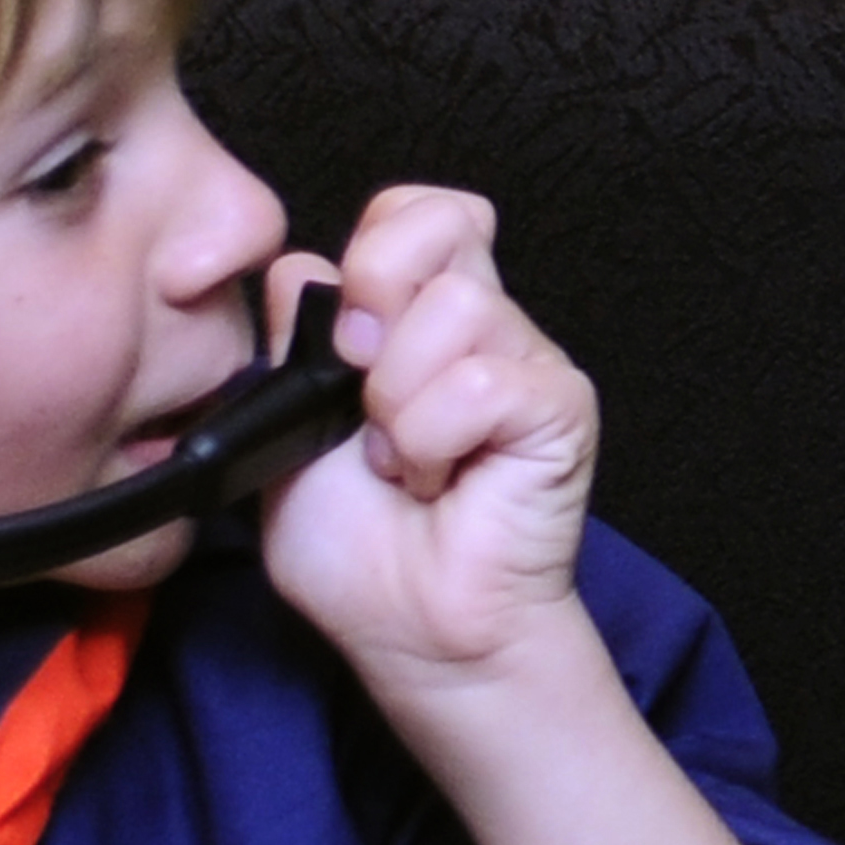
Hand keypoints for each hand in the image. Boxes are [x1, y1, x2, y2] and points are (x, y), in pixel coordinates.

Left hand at [257, 189, 609, 698]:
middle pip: (434, 223)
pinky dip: (432, 441)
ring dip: (396, 401)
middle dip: (371, 305)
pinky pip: (479, 384)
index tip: (336, 340)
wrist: (412, 631)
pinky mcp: (559, 408)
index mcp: (418, 318)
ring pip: (452, 307)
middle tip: (361, 393)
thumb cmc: (358, 549)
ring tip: (401, 462)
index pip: (408, 213)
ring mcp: (526, 363)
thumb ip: (290, 341)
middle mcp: (481, 326)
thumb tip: (307, 269)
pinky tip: (438, 482)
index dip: (366, 253)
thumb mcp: (285, 427)